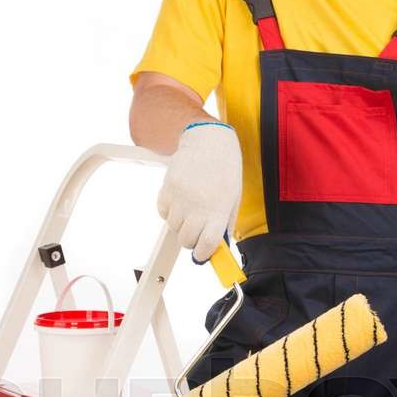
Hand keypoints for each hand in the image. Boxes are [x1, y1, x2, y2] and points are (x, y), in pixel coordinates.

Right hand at [156, 122, 241, 263]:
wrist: (209, 142)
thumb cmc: (224, 171)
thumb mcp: (233, 198)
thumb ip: (224, 223)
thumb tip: (216, 247)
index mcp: (219, 210)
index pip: (207, 244)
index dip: (202, 254)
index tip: (201, 254)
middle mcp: (199, 205)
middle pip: (186, 240)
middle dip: (190, 241)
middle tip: (196, 232)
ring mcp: (181, 197)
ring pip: (173, 227)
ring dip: (180, 225)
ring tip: (190, 209)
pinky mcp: (167, 188)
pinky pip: (163, 212)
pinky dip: (169, 212)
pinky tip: (180, 200)